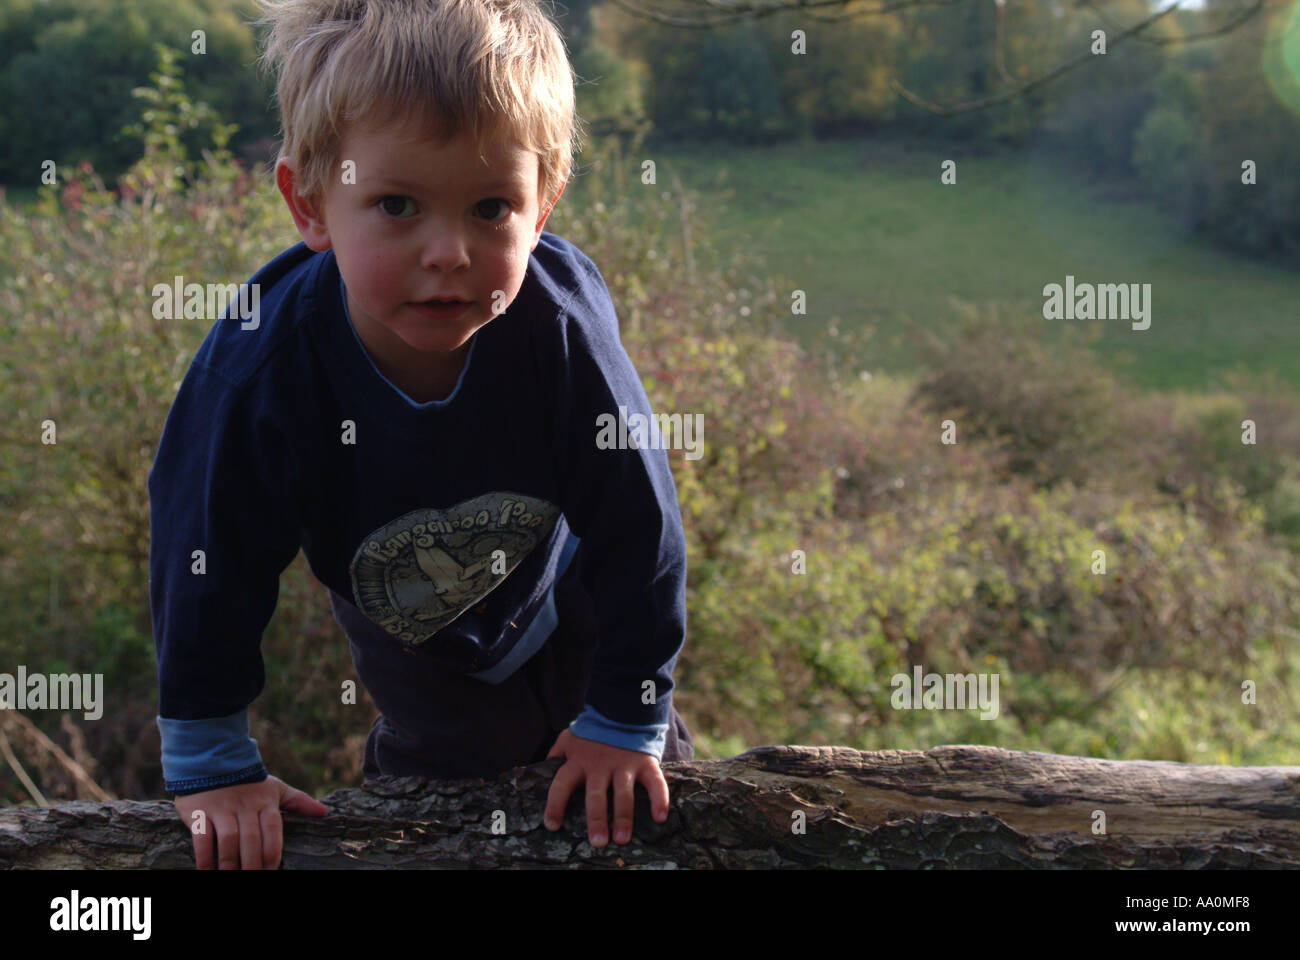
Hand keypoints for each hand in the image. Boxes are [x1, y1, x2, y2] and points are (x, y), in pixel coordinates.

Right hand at [173, 774, 328, 868]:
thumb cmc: (247, 782)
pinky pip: (202, 837)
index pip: (272, 828)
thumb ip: (298, 801)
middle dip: (252, 863)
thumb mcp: (275, 788)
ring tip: (230, 877)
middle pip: (251, 838)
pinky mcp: (199, 811)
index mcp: (264, 802)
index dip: (272, 851)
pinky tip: (207, 870)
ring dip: (229, 863)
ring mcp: (221, 809)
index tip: (272, 870)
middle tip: (252, 878)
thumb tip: (324, 812)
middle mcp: (244, 806)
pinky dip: (204, 856)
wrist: (212, 760)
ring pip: (228, 839)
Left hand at [542, 728, 668, 846]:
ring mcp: (624, 764)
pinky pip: (655, 782)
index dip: (555, 804)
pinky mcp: (645, 763)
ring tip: (622, 839)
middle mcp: (600, 764)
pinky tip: (660, 817)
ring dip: (623, 817)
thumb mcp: (570, 737)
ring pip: (623, 793)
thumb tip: (543, 767)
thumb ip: (557, 752)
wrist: (623, 707)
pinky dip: (659, 799)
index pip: (562, 783)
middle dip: (596, 819)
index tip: (552, 825)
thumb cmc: (593, 730)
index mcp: (579, 760)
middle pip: (596, 794)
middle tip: (598, 842)